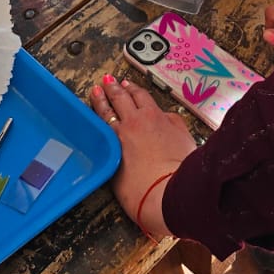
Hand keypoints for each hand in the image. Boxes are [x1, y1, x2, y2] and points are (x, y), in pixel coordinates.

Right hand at [87, 76, 197, 237]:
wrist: (171, 193)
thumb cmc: (142, 193)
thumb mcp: (117, 178)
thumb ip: (115, 159)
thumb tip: (118, 154)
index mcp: (117, 135)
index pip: (105, 112)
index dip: (100, 100)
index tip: (97, 90)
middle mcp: (136, 122)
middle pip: (122, 98)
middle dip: (114, 88)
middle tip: (108, 80)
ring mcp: (158, 120)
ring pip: (143, 97)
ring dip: (133, 89)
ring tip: (127, 84)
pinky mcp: (176, 125)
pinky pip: (164, 111)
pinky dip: (157, 108)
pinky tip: (158, 109)